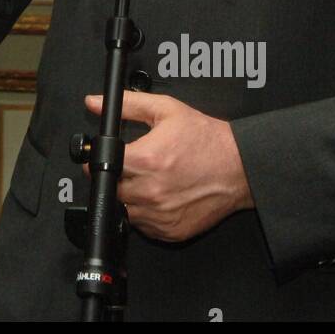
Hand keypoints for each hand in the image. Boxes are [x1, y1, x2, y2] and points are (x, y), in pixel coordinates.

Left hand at [83, 90, 253, 242]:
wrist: (239, 167)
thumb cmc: (207, 139)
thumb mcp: (166, 110)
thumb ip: (128, 104)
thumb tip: (94, 102)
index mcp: (146, 160)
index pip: (101, 166)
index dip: (97, 160)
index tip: (102, 158)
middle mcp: (151, 191)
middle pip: (111, 189)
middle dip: (114, 178)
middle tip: (129, 168)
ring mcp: (161, 214)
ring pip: (125, 210)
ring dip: (128, 197)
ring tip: (146, 181)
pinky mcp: (171, 231)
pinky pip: (143, 226)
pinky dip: (145, 213)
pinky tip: (158, 196)